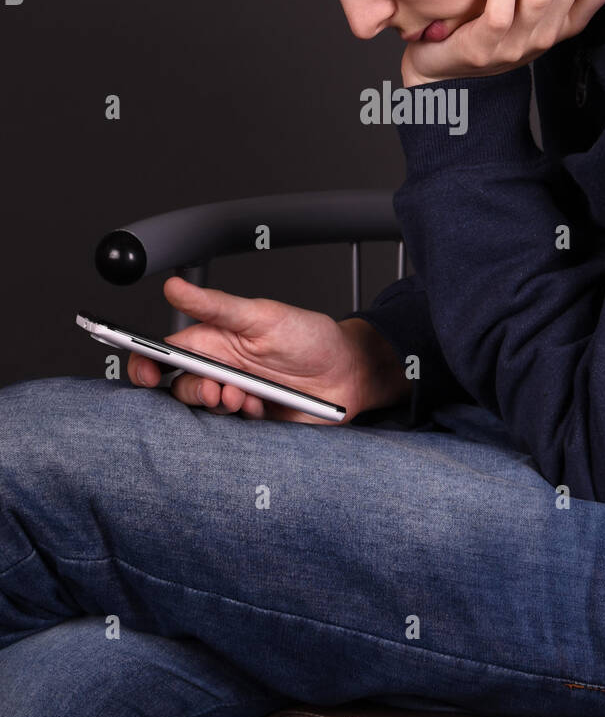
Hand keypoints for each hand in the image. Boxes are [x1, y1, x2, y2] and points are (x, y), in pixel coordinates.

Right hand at [126, 277, 409, 423]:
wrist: (349, 373)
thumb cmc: (309, 337)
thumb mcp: (262, 315)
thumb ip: (216, 306)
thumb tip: (175, 287)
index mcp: (215, 339)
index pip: (168, 352)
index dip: (147, 362)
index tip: (143, 371)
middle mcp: (221, 368)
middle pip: (180, 385)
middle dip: (190, 390)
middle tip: (215, 387)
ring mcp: (236, 396)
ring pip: (204, 409)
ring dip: (217, 403)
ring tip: (242, 395)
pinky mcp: (253, 420)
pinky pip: (232, 428)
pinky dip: (243, 417)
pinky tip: (262, 406)